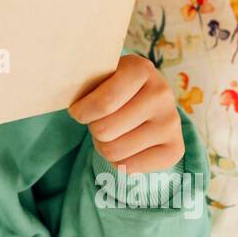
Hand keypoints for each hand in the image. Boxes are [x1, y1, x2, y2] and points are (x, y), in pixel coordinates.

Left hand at [67, 53, 183, 172]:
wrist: (145, 101)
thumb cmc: (111, 88)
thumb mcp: (98, 76)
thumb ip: (83, 82)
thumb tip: (62, 94)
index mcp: (141, 68)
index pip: (104, 103)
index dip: (81, 112)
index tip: (77, 111)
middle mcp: (162, 93)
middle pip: (104, 130)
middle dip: (93, 128)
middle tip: (99, 121)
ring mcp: (172, 123)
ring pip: (114, 151)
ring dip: (104, 145)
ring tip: (112, 132)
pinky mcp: (175, 149)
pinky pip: (129, 168)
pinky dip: (119, 161)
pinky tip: (126, 144)